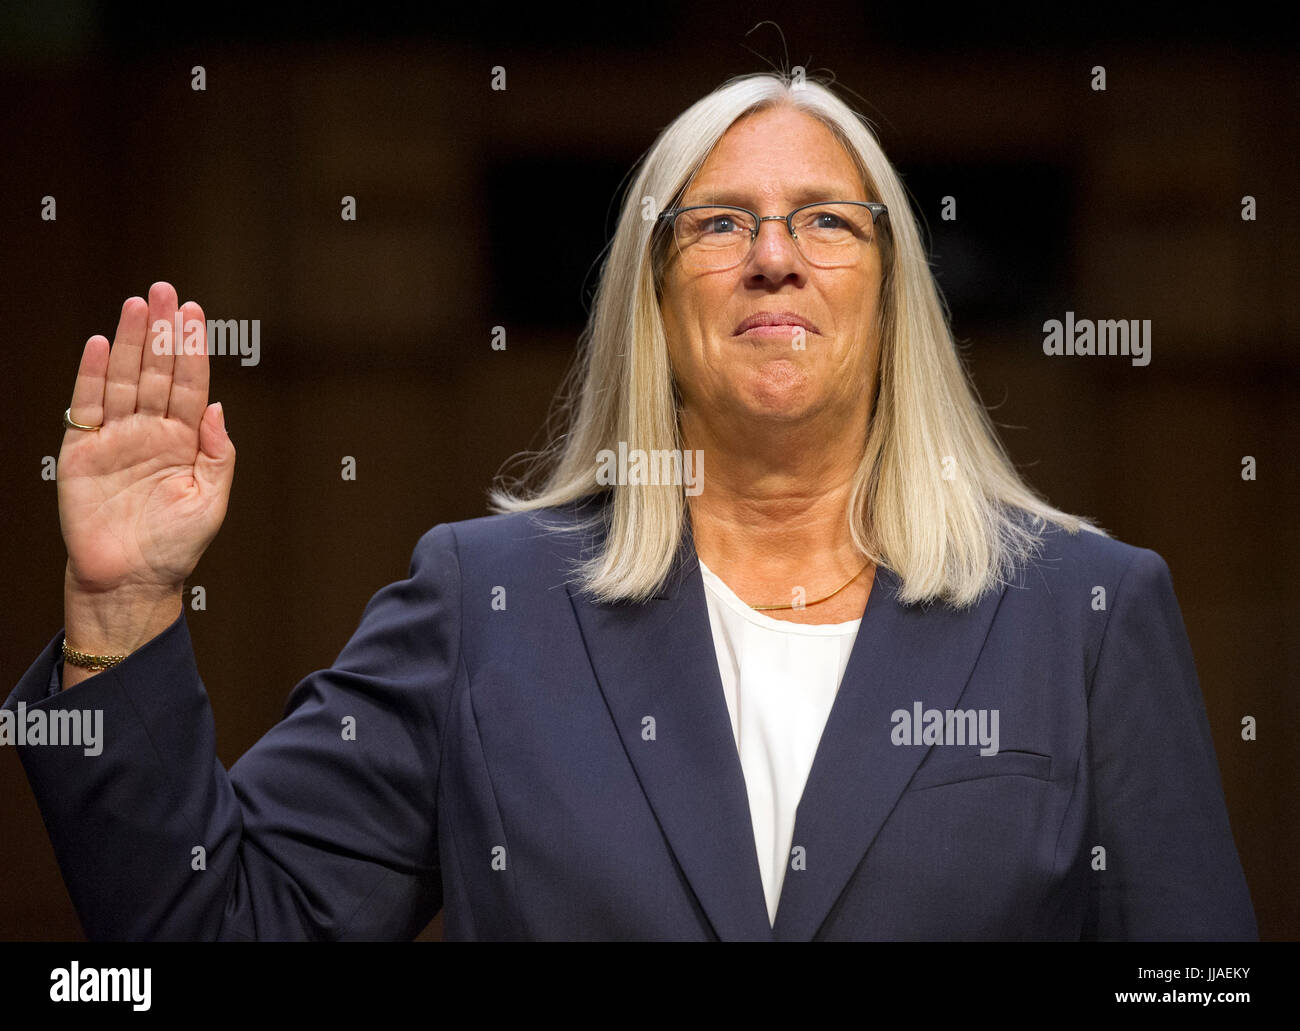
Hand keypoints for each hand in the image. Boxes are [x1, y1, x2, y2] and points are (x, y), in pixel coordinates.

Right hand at [58, 282, 234, 596]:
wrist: (130, 582)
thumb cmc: (174, 547)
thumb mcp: (212, 501)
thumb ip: (219, 453)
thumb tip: (219, 406)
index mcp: (185, 442)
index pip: (191, 386)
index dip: (192, 350)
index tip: (194, 315)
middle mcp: (151, 433)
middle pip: (157, 372)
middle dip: (162, 332)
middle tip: (164, 291)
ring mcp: (117, 439)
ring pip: (125, 380)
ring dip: (131, 342)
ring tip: (137, 304)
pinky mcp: (83, 451)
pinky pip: (87, 406)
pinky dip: (93, 375)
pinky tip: (102, 345)